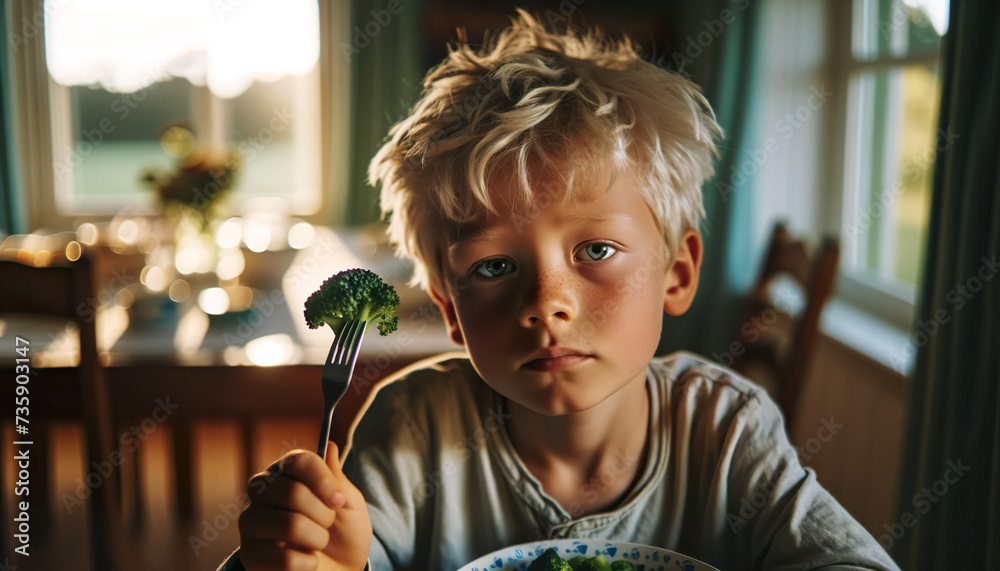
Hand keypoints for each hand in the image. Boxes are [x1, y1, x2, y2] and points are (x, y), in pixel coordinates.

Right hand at [238, 443, 371, 570]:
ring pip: (289, 525)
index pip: (298, 461)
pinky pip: (285, 558)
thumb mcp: (350, 504)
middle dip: (322, 513)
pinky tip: (307, 561)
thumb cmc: (344, 534)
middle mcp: (263, 493)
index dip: (321, 479)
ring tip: (318, 543)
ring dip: (317, 538)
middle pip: (291, 492)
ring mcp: (252, 523)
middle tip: (328, 523)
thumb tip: (329, 446)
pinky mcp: (249, 554)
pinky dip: (308, 563)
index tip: (339, 500)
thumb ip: (336, 478)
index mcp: (288, 473)